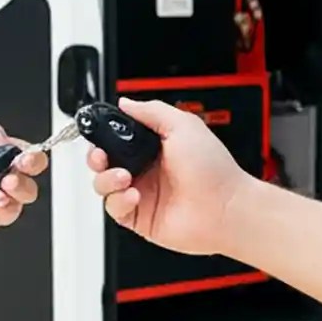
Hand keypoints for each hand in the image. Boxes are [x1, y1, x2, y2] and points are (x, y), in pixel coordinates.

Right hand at [89, 97, 251, 255]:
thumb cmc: (213, 169)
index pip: (116, 138)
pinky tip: (134, 195)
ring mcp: (142, 194)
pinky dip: (118, 200)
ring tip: (124, 177)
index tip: (98, 134)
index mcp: (154, 146)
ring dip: (106, 179)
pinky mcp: (140, 217)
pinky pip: (114, 208)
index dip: (104, 136)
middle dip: (96, 158)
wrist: (225, 208)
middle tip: (101, 156)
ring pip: (104, 185)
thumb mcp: (182, 125)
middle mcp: (146, 169)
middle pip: (104, 162)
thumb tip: (126, 103)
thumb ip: (151, 110)